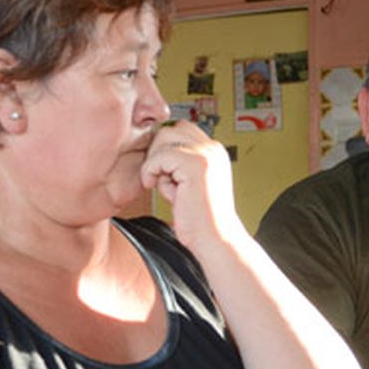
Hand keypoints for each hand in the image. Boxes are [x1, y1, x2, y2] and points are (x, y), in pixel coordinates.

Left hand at [139, 122, 239, 249]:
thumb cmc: (201, 219)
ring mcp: (205, 154)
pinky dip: (152, 173)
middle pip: (169, 130)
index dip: (165, 148)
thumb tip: (155, 148)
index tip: (164, 172)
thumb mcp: (190, 183)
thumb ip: (179, 164)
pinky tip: (164, 191)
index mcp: (214, 152)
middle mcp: (212, 149)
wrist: (215, 239)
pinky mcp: (195, 164)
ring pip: (163, 139)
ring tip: (167, 186)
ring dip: (156, 163)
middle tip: (162, 179)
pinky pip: (159, 157)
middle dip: (158, 153)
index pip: (181, 129)